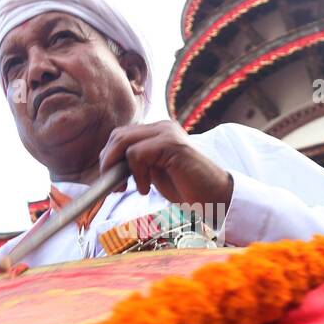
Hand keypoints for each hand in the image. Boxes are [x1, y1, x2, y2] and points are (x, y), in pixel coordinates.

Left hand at [98, 121, 233, 226]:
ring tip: (132, 188)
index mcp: (157, 131)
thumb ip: (136, 163)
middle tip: (116, 187)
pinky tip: (147, 188)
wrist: (214, 197)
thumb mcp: (154, 172)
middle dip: (109, 161)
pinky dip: (136, 174)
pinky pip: (137, 154)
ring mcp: (167, 133)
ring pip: (124, 142)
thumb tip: (109, 165)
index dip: (109, 156)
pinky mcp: (171, 144)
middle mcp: (162, 126)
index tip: (110, 180)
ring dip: (120, 169)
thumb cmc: (185, 187)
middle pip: (118, 135)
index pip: (121, 135)